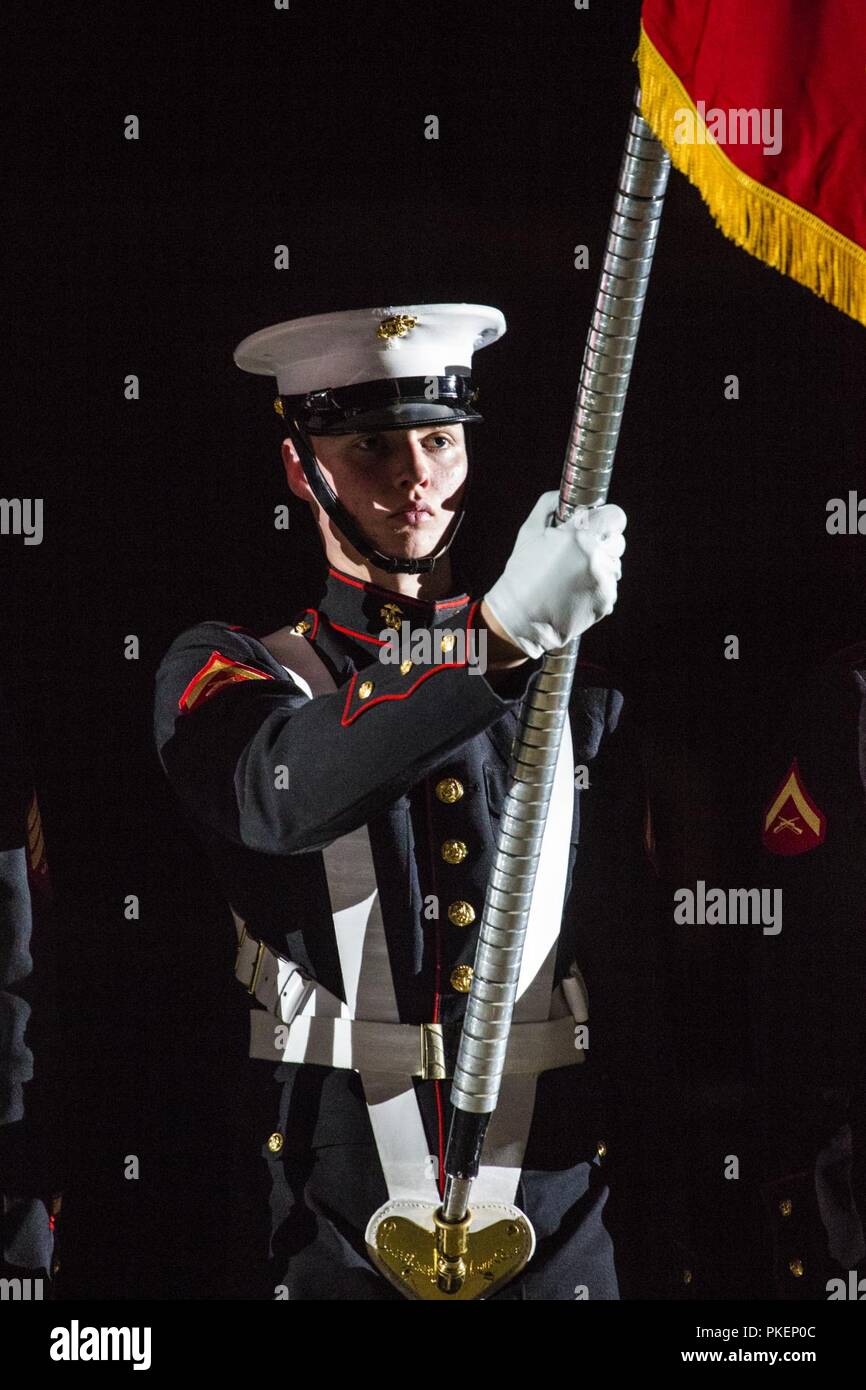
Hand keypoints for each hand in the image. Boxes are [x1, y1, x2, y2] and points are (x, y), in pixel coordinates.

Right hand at [482, 490, 625, 658]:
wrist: (519, 617)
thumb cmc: (521, 574)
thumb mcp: (528, 533)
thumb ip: (547, 505)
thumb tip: (561, 494)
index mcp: (578, 535)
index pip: (615, 516)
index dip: (607, 520)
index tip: (599, 526)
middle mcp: (595, 556)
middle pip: (618, 541)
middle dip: (603, 545)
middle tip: (580, 556)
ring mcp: (603, 580)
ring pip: (614, 566)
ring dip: (600, 568)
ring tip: (574, 578)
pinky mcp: (606, 601)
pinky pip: (610, 588)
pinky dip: (596, 590)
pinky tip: (575, 594)